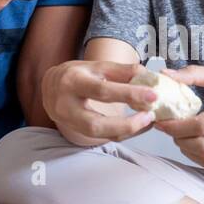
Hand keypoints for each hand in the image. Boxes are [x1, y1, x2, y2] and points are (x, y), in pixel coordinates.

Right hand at [42, 60, 160, 144]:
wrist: (51, 87)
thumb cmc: (78, 74)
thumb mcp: (97, 66)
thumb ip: (122, 71)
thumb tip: (149, 77)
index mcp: (73, 81)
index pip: (102, 91)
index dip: (129, 94)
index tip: (153, 95)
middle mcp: (66, 104)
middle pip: (97, 122)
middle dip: (127, 123)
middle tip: (151, 116)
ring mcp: (68, 122)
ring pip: (98, 135)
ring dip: (126, 131)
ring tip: (147, 122)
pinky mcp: (74, 131)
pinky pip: (101, 137)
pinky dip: (122, 133)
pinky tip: (138, 126)